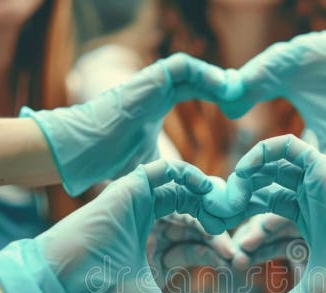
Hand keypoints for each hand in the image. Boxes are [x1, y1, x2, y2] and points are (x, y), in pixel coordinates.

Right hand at [0, 160, 237, 292]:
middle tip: (236, 246)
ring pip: (185, 191)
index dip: (220, 249)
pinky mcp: (130, 188)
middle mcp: (148, 225)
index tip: (239, 264)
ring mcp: (139, 205)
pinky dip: (188, 174)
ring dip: (209, 200)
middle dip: (219, 228)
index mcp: (155, 249)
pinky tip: (206, 190)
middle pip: (196, 215)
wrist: (65, 285)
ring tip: (225, 216)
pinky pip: (165, 170)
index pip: (197, 240)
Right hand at [23, 53, 242, 195]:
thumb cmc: (110, 163)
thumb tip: (210, 194)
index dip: (213, 95)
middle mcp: (155, 91)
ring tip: (235, 89)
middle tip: (241, 97)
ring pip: (190, 68)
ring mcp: (152, 83)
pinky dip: (203, 72)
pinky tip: (221, 86)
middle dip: (219, 84)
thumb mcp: (155, 168)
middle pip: (195, 77)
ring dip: (214, 76)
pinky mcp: (149, 80)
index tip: (235, 109)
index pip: (191, 91)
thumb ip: (179, 175)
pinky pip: (181, 66)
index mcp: (156, 105)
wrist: (84, 152)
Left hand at [213, 135, 325, 292]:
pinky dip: (262, 153)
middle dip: (237, 208)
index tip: (232, 257)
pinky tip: (243, 177)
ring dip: (245, 181)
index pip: (267, 225)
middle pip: (263, 195)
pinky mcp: (324, 169)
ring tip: (228, 203)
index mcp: (310, 230)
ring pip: (271, 170)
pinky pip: (288, 147)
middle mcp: (313, 204)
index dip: (246, 238)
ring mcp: (318, 186)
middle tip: (216, 224)